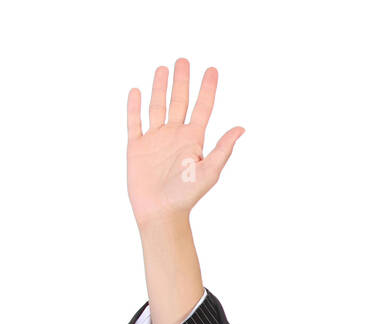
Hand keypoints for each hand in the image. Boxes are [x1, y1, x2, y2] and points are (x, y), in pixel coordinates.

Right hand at [127, 58, 243, 226]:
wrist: (161, 213)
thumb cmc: (187, 196)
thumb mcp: (209, 171)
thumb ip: (223, 149)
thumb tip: (241, 128)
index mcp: (194, 139)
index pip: (202, 107)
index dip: (207, 88)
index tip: (211, 69)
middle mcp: (175, 135)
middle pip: (179, 101)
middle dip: (182, 81)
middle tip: (183, 60)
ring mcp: (155, 139)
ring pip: (157, 106)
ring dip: (159, 88)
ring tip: (162, 68)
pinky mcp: (136, 146)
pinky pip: (134, 121)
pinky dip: (134, 106)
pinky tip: (136, 91)